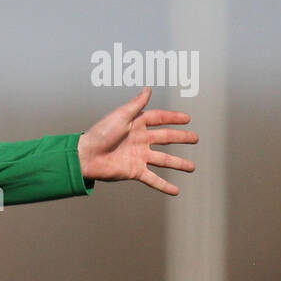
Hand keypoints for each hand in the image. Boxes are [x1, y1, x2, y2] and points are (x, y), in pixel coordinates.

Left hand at [77, 87, 198, 194]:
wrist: (86, 156)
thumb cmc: (100, 134)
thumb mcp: (121, 116)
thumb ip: (136, 104)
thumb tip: (148, 88)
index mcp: (136, 125)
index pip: (159, 119)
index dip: (173, 118)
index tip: (187, 118)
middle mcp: (139, 140)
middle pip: (165, 138)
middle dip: (181, 138)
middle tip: (195, 138)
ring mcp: (138, 157)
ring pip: (163, 160)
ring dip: (178, 163)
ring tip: (192, 167)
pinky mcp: (134, 171)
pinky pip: (153, 179)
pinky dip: (164, 186)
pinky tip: (175, 191)